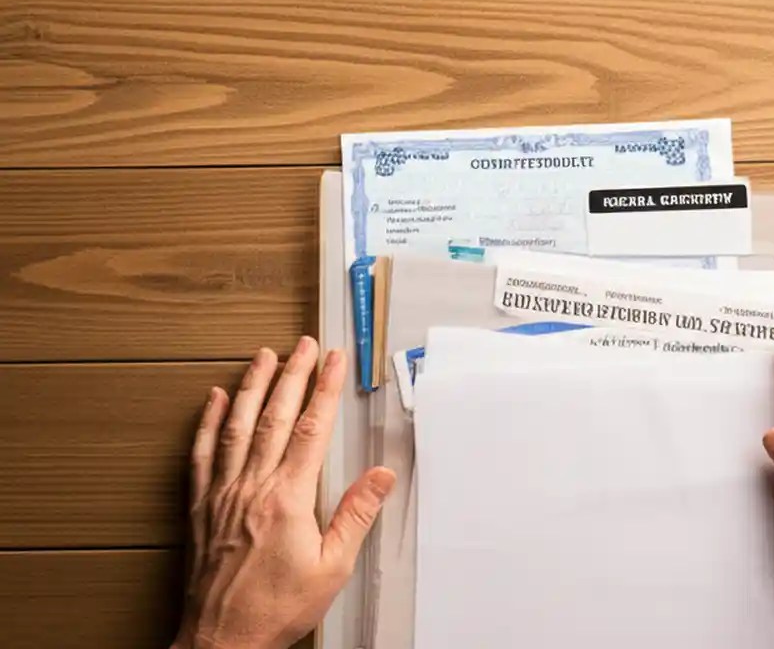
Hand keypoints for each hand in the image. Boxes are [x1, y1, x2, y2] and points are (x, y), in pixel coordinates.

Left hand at [172, 337, 396, 648]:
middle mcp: (252, 488)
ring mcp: (222, 495)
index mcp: (288, 499)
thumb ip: (356, 516)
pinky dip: (209, 423)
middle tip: (303, 345)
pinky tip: (216, 400)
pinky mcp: (201, 508)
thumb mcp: (332, 568)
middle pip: (275, 417)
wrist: (222, 640)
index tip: (333, 362)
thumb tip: (381, 476)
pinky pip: (203, 454)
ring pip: (238, 427)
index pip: (312, 430)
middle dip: (292, 375)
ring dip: (253, 387)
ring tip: (263, 356)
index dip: (324, 390)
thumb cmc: (275, 609)